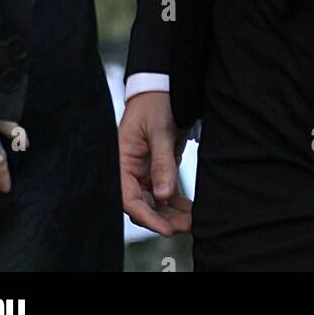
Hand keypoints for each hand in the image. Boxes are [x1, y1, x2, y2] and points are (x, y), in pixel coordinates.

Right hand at [119, 91, 192, 236]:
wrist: (162, 86)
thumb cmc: (154, 102)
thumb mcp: (159, 130)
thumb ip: (161, 162)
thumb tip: (164, 195)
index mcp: (121, 161)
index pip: (128, 198)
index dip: (146, 216)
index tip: (165, 228)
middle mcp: (130, 170)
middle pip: (142, 205)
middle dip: (163, 219)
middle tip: (186, 227)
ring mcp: (143, 171)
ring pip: (155, 202)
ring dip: (171, 214)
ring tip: (192, 221)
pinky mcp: (156, 169)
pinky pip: (164, 192)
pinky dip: (176, 203)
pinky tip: (189, 210)